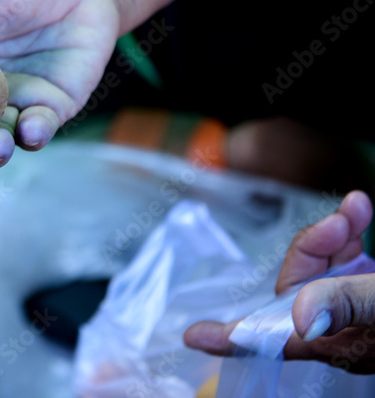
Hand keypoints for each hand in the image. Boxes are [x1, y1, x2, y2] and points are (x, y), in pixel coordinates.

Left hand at [184, 190, 374, 373]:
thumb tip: (298, 318)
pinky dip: (350, 235)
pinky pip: (347, 262)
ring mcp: (351, 307)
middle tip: (341, 222)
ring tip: (357, 207)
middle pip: (298, 285)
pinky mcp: (367, 289)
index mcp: (332, 340)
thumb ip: (344, 305)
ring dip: (335, 233)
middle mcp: (337, 326)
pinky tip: (358, 210)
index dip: (229, 339)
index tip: (192, 337)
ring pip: (324, 266)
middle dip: (312, 246)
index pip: (269, 339)